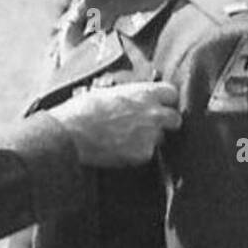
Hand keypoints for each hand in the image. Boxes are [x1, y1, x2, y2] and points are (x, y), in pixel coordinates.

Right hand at [47, 80, 180, 167]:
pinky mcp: (143, 154)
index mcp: (143, 93)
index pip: (171, 93)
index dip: (165, 100)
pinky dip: (135, 154)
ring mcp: (150, 135)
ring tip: (126, 139)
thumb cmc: (82, 110)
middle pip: (175, 119)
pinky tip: (119, 150)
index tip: (159, 104)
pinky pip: (146, 154)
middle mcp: (153, 113)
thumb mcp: (107, 92)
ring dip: (148, 139)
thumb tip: (129, 99)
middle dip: (165, 122)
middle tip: (149, 125)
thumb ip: (127, 96)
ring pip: (159, 138)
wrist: (72, 133)